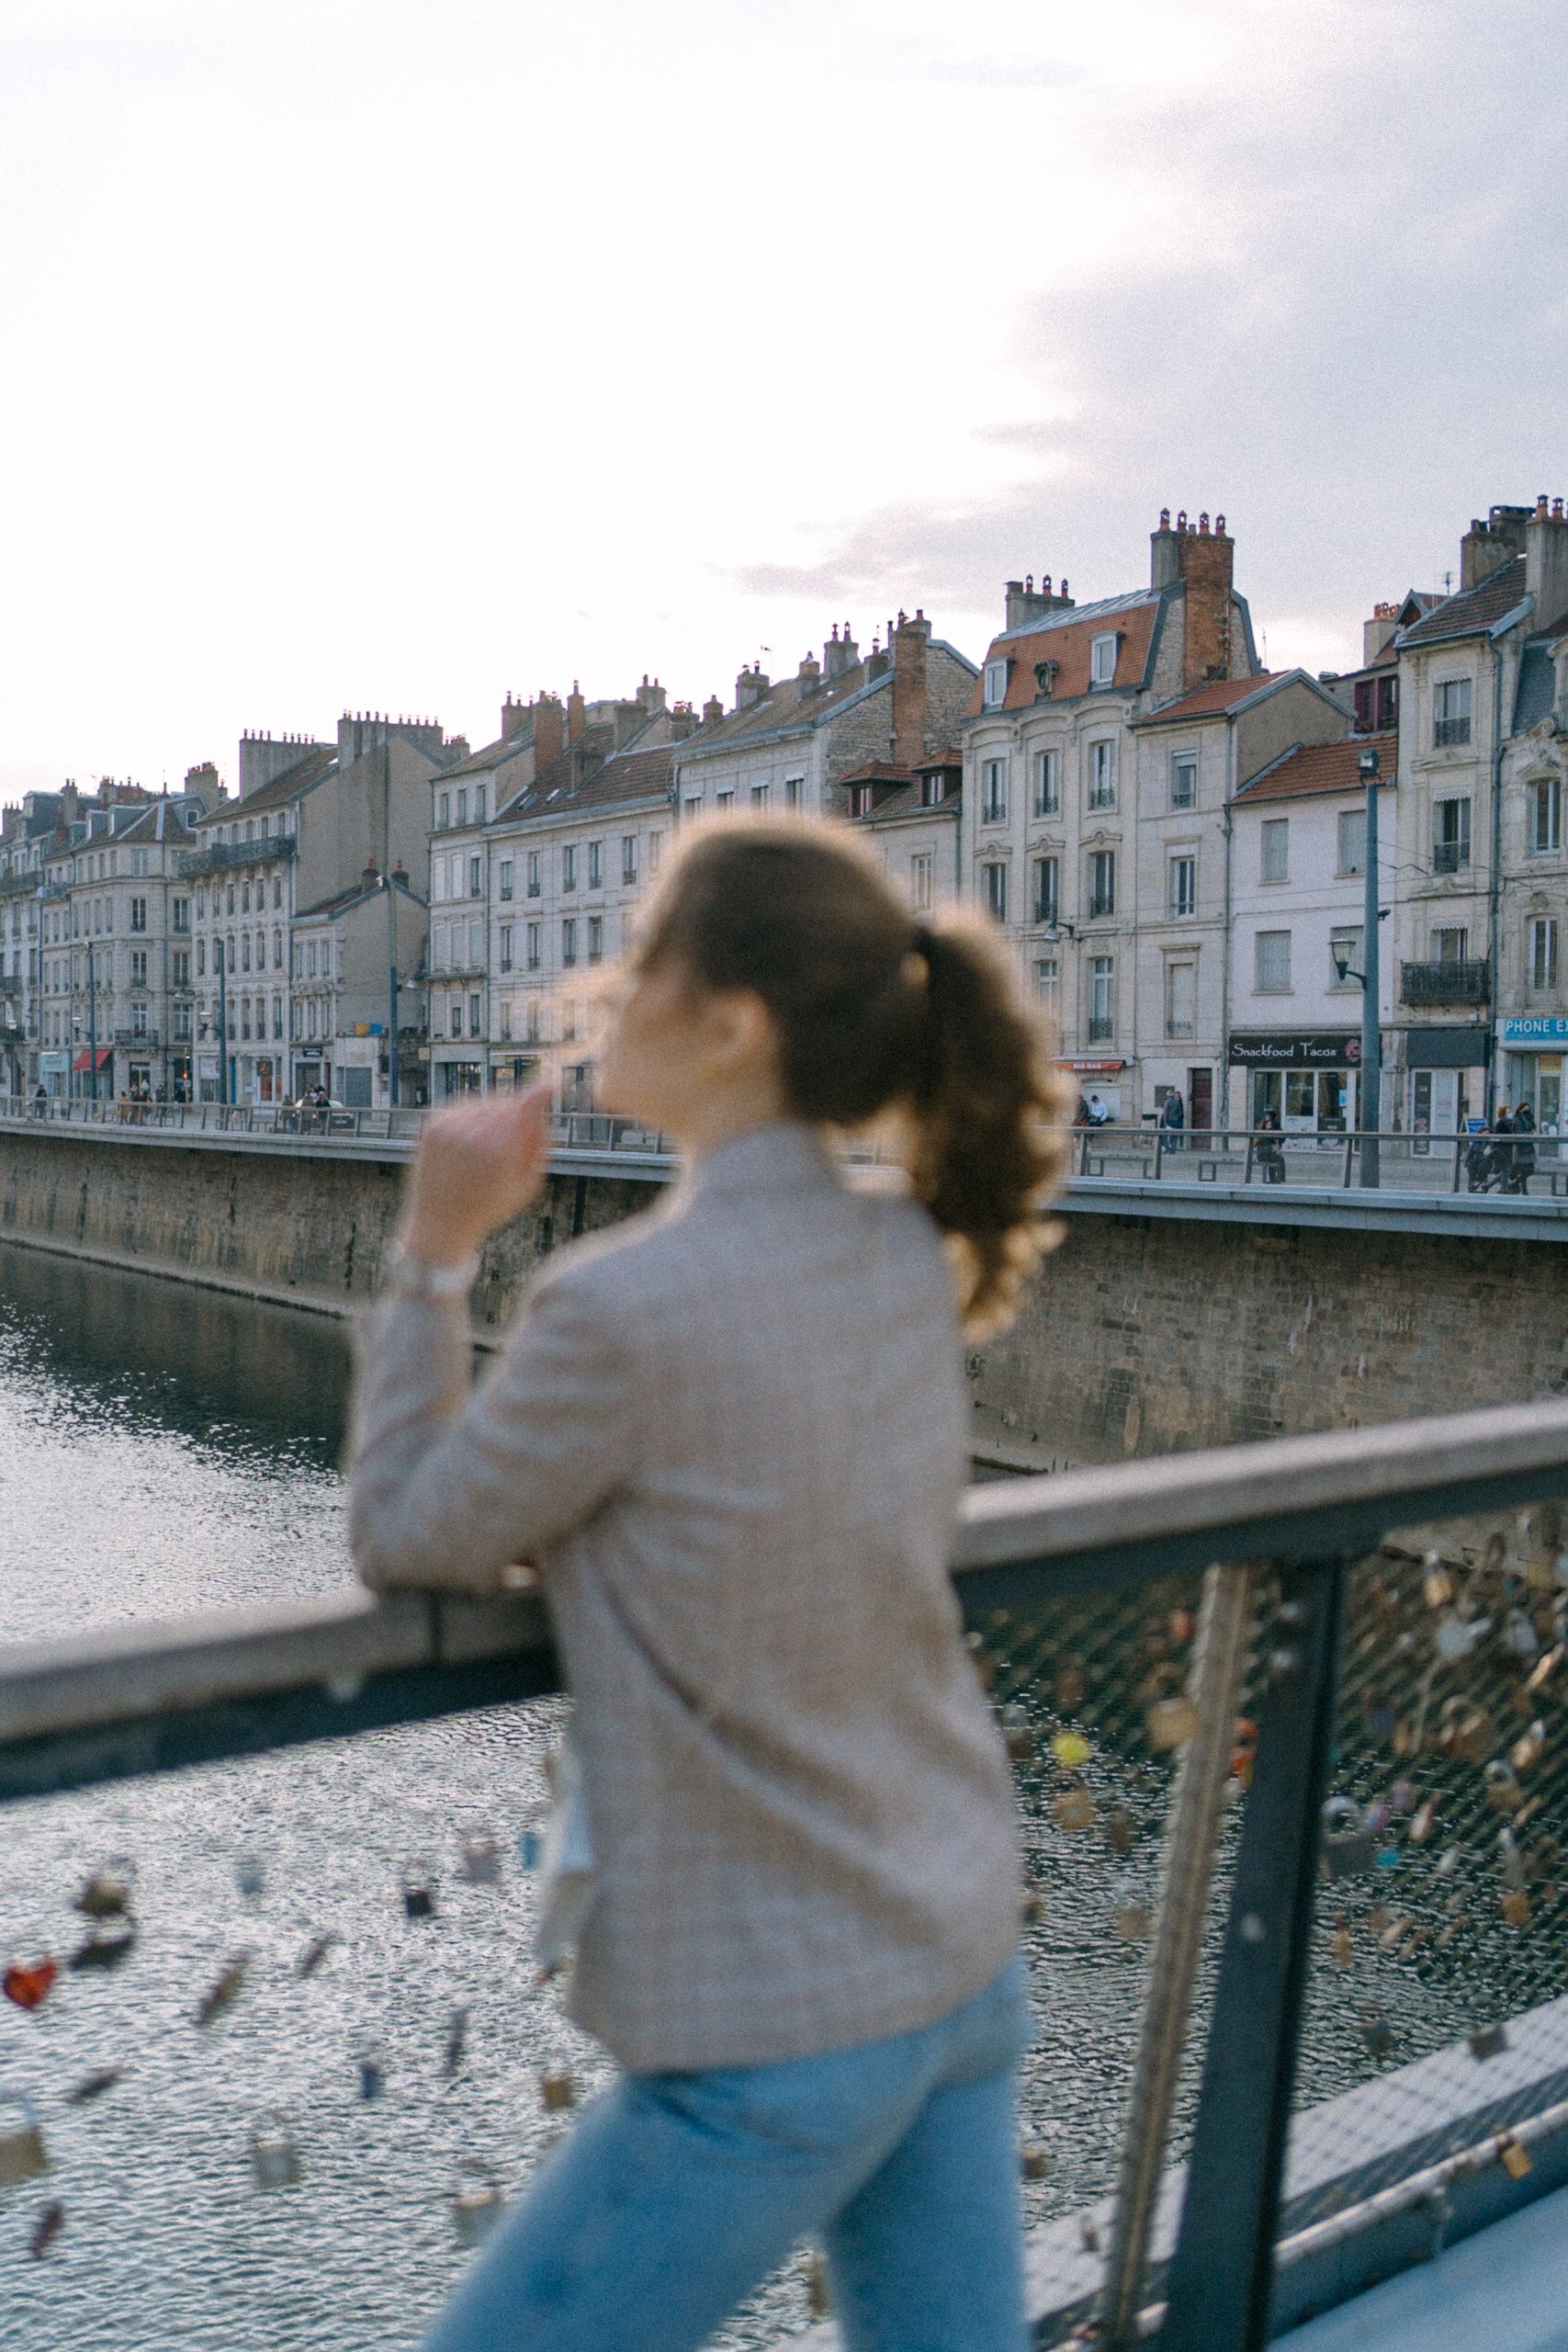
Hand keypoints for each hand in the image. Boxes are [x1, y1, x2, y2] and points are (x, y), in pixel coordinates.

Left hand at [400, 1085, 553, 1265]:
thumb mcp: (527, 1183)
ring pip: (485, 1102)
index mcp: (503, 1153)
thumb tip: (542, 1106)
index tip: (548, 1086)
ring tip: (487, 1148)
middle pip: (507, 1102)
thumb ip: (540, 1143)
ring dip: (493, 1116)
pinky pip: (463, 1107)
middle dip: (515, 1114)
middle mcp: (475, 1137)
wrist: (440, 1224)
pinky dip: (471, 1118)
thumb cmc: (490, 1206)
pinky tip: (469, 1143)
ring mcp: (451, 1129)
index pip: (526, 1105)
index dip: (540, 1093)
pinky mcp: (433, 1126)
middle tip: (511, 1142)